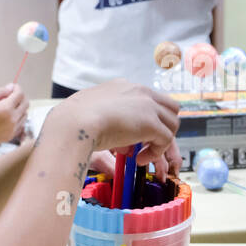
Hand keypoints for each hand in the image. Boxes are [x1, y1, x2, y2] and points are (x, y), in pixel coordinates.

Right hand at [0, 83, 27, 147]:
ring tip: (8, 106)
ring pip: (25, 114)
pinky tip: (8, 116)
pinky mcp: (10, 136)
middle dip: (21, 97)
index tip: (13, 87)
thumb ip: (1, 91)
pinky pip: (20, 125)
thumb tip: (12, 87)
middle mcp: (12, 120)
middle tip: (12, 95)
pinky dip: (17, 119)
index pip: (20, 94)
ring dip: (20, 108)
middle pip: (26, 104)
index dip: (17, 88)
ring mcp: (12, 129)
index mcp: (6, 109)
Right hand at [62, 79, 179, 173]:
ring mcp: (147, 105)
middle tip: (147, 143)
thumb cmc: (73, 121)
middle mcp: (138, 90)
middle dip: (163, 126)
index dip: (149, 118)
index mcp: (123, 86)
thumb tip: (121, 145)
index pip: (149, 99)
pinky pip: (166, 139)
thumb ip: (109, 125)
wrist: (74, 123)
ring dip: (161, 141)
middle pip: (169, 107)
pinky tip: (139, 159)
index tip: (137, 135)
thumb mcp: (93, 117)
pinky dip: (156, 152)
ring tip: (141, 154)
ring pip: (172, 122)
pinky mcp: (151, 122)